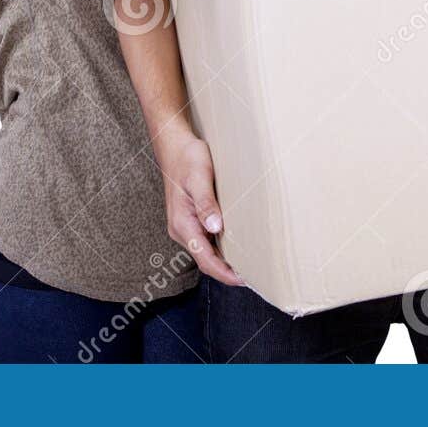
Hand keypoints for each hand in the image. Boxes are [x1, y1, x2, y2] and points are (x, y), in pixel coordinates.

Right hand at [156, 132, 241, 284]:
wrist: (174, 147)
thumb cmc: (187, 159)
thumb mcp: (199, 177)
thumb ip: (206, 203)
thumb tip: (215, 227)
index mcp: (183, 224)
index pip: (204, 259)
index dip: (224, 273)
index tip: (243, 279)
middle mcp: (181, 230)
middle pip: (205, 261)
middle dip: (226, 272)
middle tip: (253, 276)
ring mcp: (184, 226)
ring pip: (205, 253)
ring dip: (224, 262)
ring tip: (248, 265)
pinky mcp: (190, 221)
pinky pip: (205, 242)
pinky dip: (219, 249)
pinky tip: (235, 247)